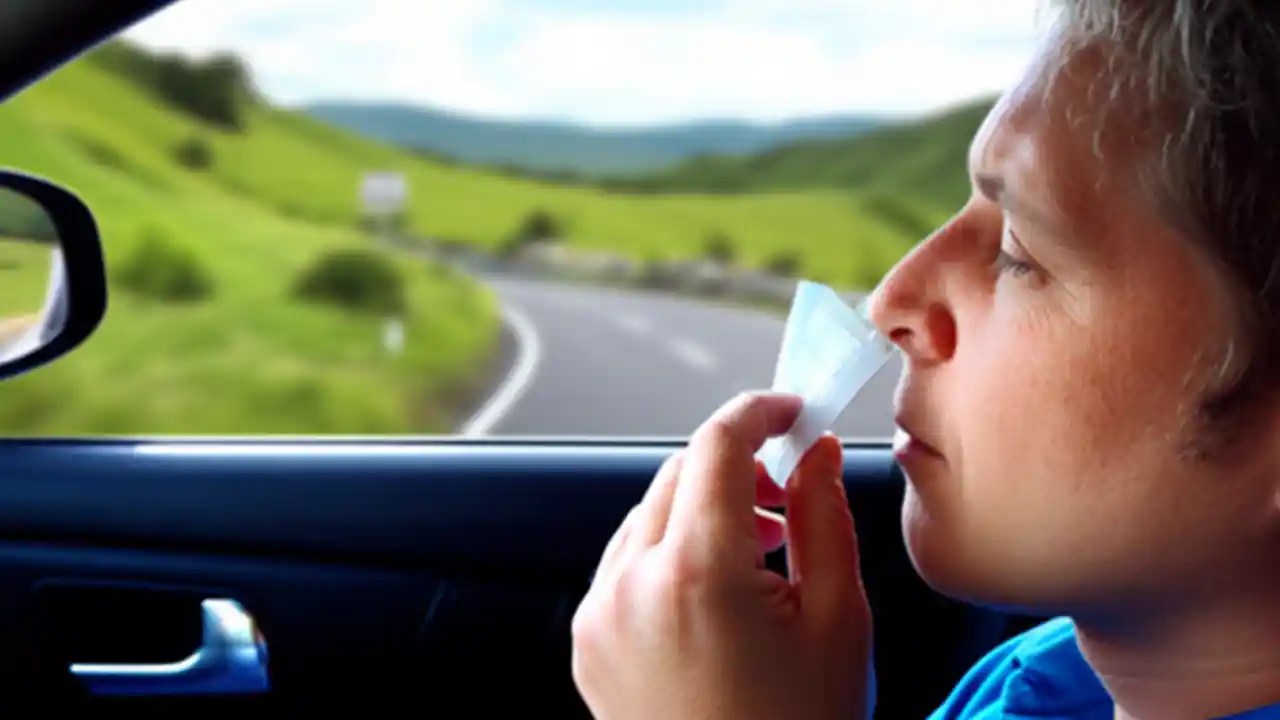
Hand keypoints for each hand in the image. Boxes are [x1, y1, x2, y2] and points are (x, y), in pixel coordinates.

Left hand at [571, 392, 872, 719]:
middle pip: (678, 475)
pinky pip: (625, 564)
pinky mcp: (588, 644)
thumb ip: (824, 519)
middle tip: (789, 499)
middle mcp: (629, 586)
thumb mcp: (837, 621)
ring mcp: (599, 617)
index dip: (756, 413)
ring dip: (701, 512)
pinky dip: (669, 554)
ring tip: (760, 558)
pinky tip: (718, 595)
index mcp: (696, 574)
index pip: (716, 446)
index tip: (788, 410)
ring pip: (647, 516)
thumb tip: (814, 452)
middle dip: (735, 469)